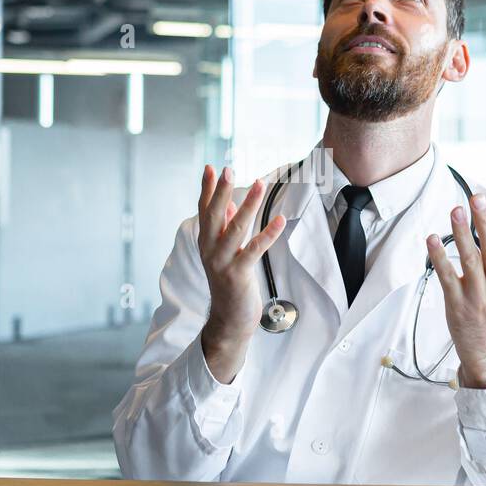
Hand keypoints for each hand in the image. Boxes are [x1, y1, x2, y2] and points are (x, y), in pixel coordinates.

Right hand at [197, 164, 285, 382]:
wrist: (229, 319)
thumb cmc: (229, 282)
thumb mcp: (224, 252)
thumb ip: (226, 228)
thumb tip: (233, 203)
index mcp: (206, 242)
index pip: (204, 210)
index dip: (206, 189)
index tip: (210, 167)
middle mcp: (210, 250)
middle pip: (215, 215)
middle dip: (221, 191)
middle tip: (228, 169)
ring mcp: (223, 262)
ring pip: (235, 229)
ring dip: (248, 205)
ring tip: (258, 184)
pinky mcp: (239, 274)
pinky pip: (254, 250)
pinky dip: (268, 234)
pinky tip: (280, 220)